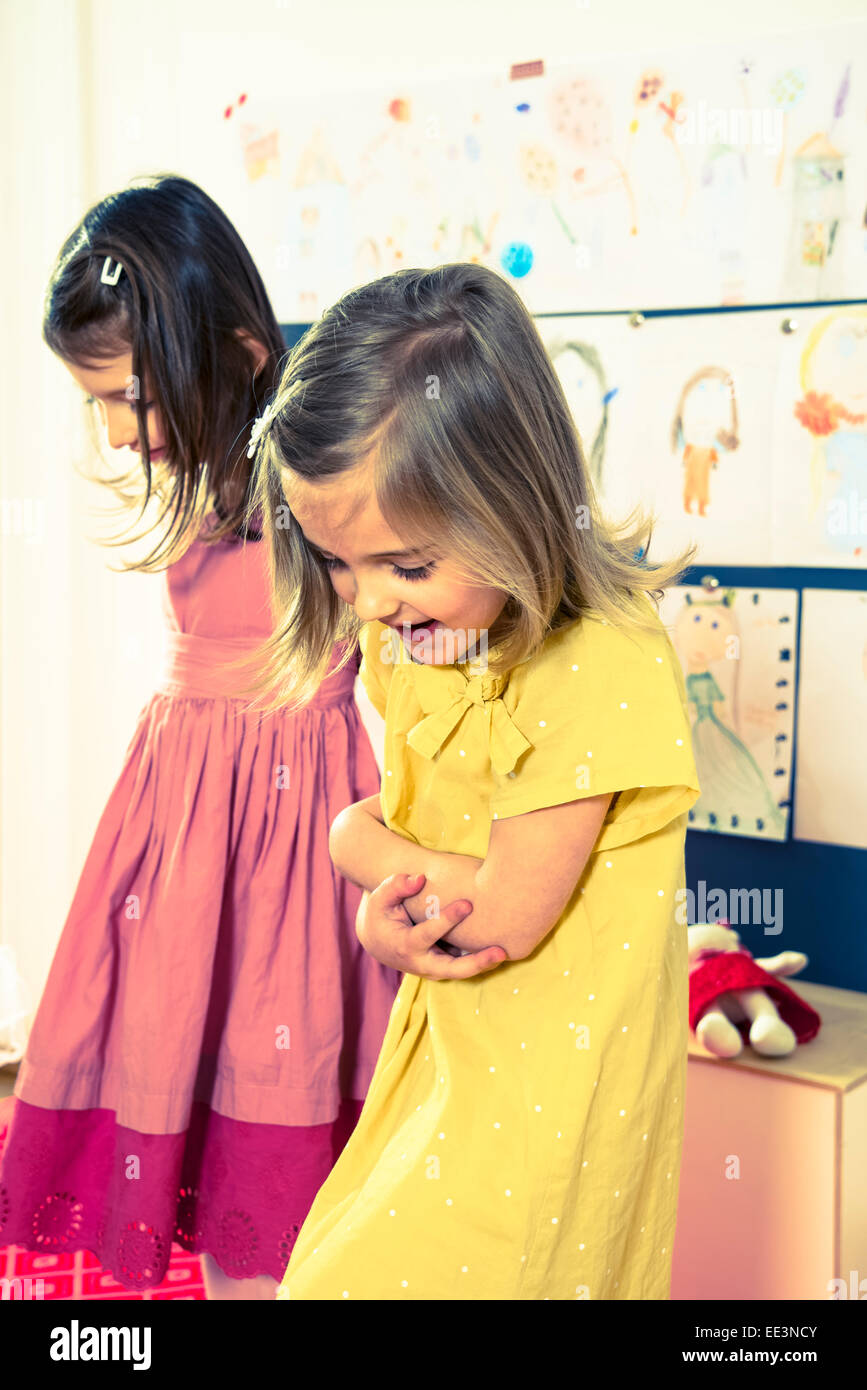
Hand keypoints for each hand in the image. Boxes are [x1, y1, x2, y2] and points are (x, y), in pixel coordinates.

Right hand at [356, 873, 507, 980]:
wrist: (375, 940)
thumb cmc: (380, 914)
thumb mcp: (380, 897)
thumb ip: (397, 885)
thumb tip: (420, 878)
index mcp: (404, 945)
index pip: (429, 934)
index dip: (448, 920)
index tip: (468, 904)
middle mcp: (420, 963)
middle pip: (451, 969)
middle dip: (477, 962)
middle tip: (500, 952)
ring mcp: (432, 970)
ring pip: (460, 972)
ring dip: (484, 965)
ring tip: (506, 952)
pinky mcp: (441, 969)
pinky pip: (462, 968)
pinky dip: (479, 962)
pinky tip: (499, 949)